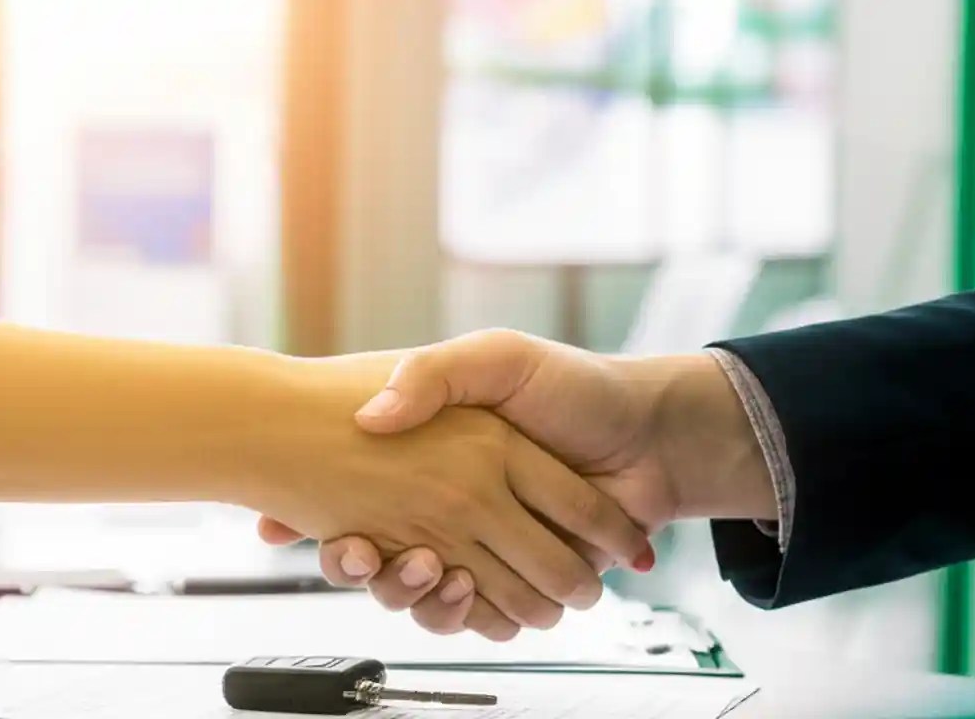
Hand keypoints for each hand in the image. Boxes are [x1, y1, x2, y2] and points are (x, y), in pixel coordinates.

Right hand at [249, 370, 652, 630]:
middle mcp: (452, 505)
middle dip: (370, 568)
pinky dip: (467, 616)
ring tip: (430, 570)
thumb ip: (434, 374)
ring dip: (415, 595)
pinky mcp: (519, 581)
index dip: (330, 520)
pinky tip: (466, 591)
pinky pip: (476, 616)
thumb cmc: (575, 386)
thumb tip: (372, 416)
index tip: (322, 528)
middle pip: (383, 558)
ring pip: (424, 596)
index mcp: (436, 456)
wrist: (653, 434)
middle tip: (366, 554)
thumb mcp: (497, 358)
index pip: (359, 498)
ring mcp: (485, 546)